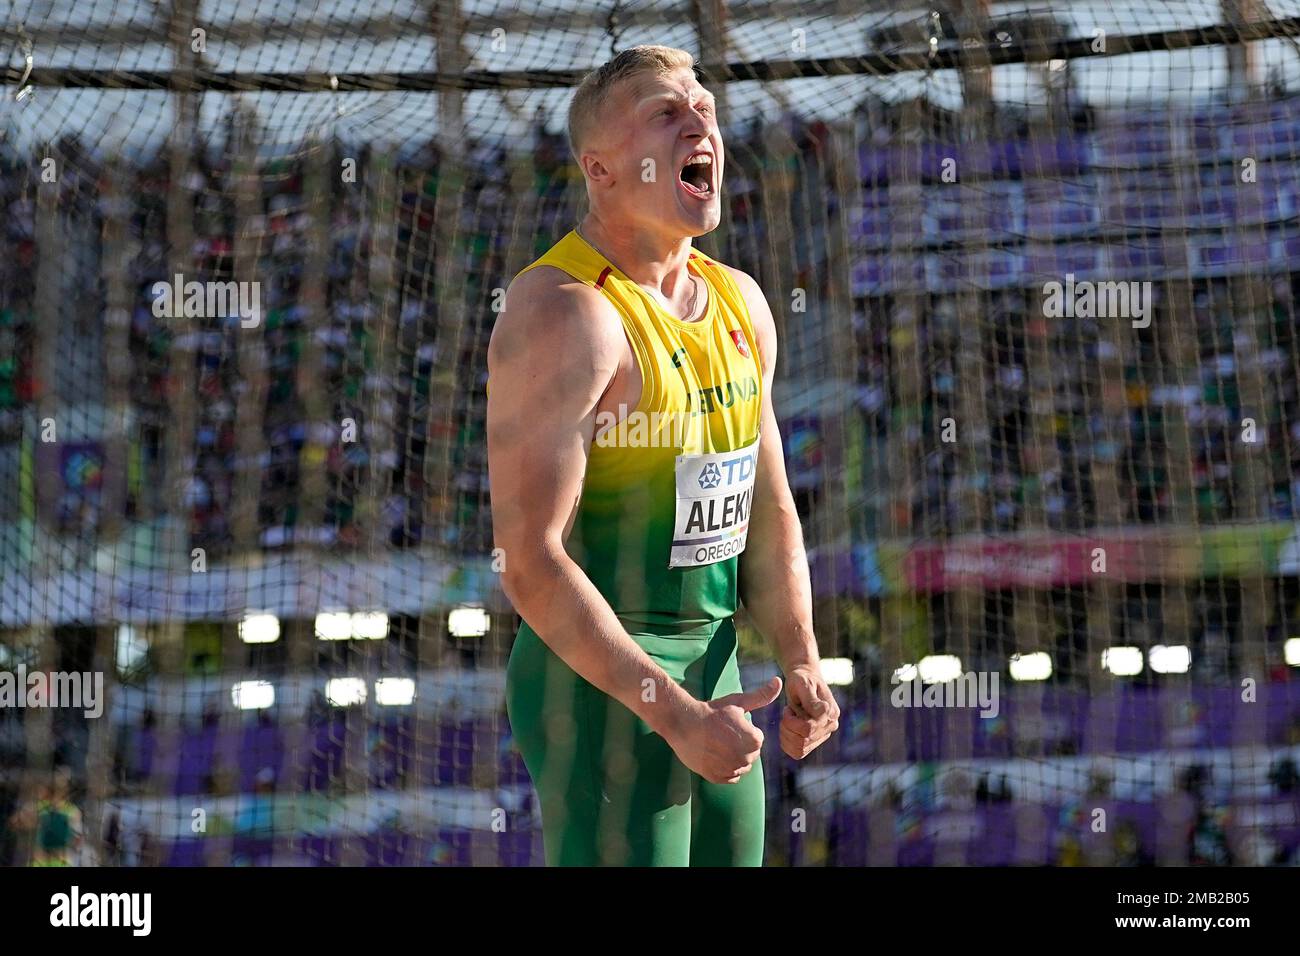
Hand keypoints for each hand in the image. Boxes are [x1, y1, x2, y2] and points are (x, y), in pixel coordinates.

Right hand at [668, 676, 782, 784]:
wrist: (683, 723)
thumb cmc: (712, 711)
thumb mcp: (738, 702)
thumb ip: (761, 696)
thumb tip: (779, 681)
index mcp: (754, 741)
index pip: (757, 739)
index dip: (743, 729)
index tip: (729, 724)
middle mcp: (745, 759)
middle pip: (750, 754)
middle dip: (740, 745)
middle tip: (722, 733)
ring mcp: (730, 770)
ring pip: (740, 766)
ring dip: (733, 758)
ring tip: (717, 744)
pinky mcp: (717, 778)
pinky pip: (730, 776)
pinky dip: (724, 768)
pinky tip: (714, 755)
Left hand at [779, 663, 839, 759]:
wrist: (804, 680)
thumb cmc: (802, 679)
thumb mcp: (803, 684)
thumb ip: (811, 699)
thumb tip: (823, 712)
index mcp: (830, 713)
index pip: (808, 728)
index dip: (791, 720)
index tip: (789, 708)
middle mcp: (830, 726)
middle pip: (803, 740)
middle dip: (787, 727)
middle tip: (787, 712)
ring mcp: (823, 735)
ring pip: (800, 748)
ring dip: (786, 735)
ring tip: (787, 719)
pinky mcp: (814, 741)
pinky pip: (798, 753)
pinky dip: (787, 743)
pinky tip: (787, 729)